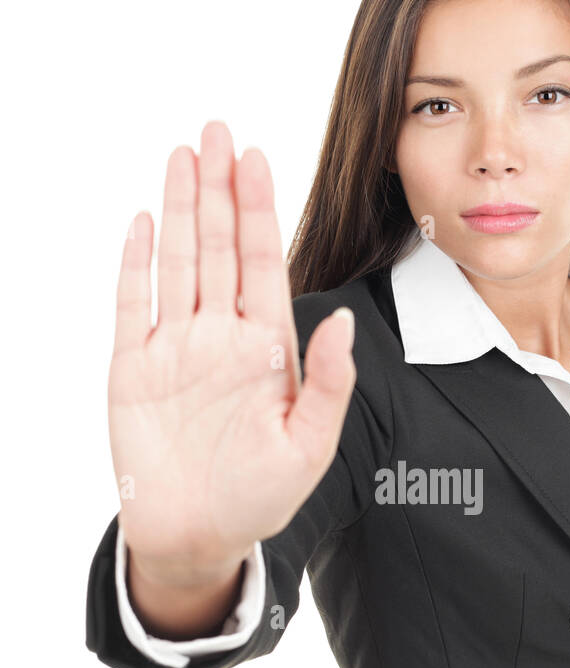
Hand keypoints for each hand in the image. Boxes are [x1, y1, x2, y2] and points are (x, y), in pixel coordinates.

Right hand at [108, 121, 355, 573]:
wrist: (195, 538)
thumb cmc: (259, 498)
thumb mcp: (309, 447)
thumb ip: (326, 382)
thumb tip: (338, 319)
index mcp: (266, 349)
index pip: (263, 263)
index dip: (259, 210)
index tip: (257, 158)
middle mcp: (220, 337)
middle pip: (219, 247)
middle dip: (218, 188)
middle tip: (217, 129)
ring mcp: (174, 349)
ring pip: (178, 262)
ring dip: (180, 209)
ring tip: (182, 154)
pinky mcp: (132, 369)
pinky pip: (132, 304)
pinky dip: (136, 263)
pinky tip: (144, 220)